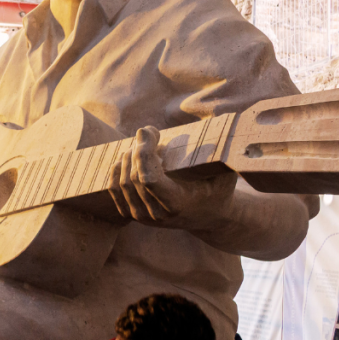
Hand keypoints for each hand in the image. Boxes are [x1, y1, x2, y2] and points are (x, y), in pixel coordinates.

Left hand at [108, 126, 236, 231]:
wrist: (210, 216)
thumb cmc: (218, 188)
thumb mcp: (224, 171)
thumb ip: (217, 152)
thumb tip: (213, 122)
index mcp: (177, 204)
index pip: (149, 179)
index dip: (144, 152)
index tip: (149, 130)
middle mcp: (157, 214)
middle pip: (134, 178)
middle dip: (137, 150)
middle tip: (148, 132)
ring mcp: (142, 217)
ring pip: (122, 183)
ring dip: (127, 157)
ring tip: (140, 144)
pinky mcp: (132, 215)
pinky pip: (114, 190)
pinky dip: (117, 169)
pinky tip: (126, 156)